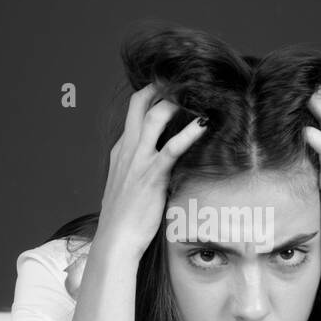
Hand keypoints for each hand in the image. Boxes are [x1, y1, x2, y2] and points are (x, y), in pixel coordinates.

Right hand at [95, 81, 208, 259]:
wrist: (116, 241)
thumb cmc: (124, 220)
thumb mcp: (128, 188)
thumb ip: (140, 173)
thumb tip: (158, 169)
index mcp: (121, 151)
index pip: (135, 114)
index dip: (153, 97)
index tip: (172, 90)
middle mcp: (127, 150)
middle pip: (139, 104)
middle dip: (160, 87)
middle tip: (183, 79)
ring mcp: (138, 161)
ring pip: (154, 117)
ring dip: (175, 103)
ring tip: (197, 95)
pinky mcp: (152, 175)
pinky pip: (171, 148)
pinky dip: (189, 133)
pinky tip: (204, 125)